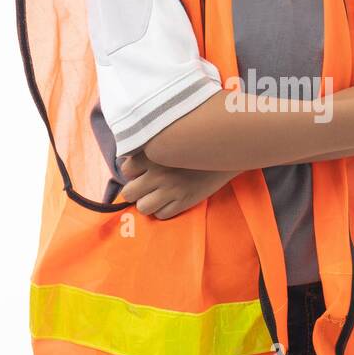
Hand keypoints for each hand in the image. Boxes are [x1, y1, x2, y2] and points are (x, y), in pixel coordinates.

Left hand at [116, 149, 240, 218]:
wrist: (227, 151)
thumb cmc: (195, 144)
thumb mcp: (170, 139)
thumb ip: (150, 147)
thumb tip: (129, 163)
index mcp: (153, 153)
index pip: (126, 169)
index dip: (133, 171)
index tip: (143, 169)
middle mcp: (159, 172)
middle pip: (129, 192)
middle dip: (136, 190)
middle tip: (146, 186)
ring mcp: (171, 189)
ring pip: (143, 207)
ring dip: (148, 203)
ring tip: (157, 195)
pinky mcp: (185, 201)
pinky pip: (161, 215)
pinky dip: (164, 210)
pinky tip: (171, 200)